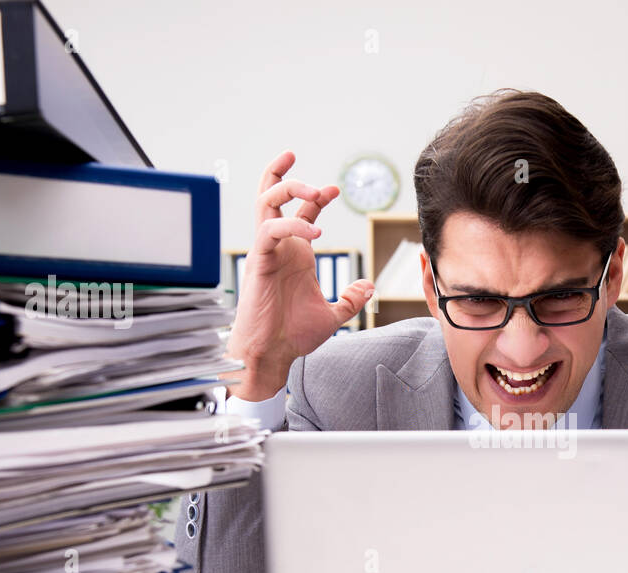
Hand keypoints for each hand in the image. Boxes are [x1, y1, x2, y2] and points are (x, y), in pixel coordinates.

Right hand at [224, 150, 374, 400]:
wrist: (272, 355)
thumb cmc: (293, 336)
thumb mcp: (332, 316)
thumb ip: (350, 300)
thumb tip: (369, 286)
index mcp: (296, 254)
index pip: (302, 213)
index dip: (317, 197)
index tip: (335, 189)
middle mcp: (280, 247)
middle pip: (270, 197)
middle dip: (283, 174)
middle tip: (300, 162)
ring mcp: (267, 252)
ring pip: (264, 203)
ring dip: (287, 188)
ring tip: (316, 192)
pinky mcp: (258, 262)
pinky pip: (269, 230)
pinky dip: (291, 225)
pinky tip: (314, 232)